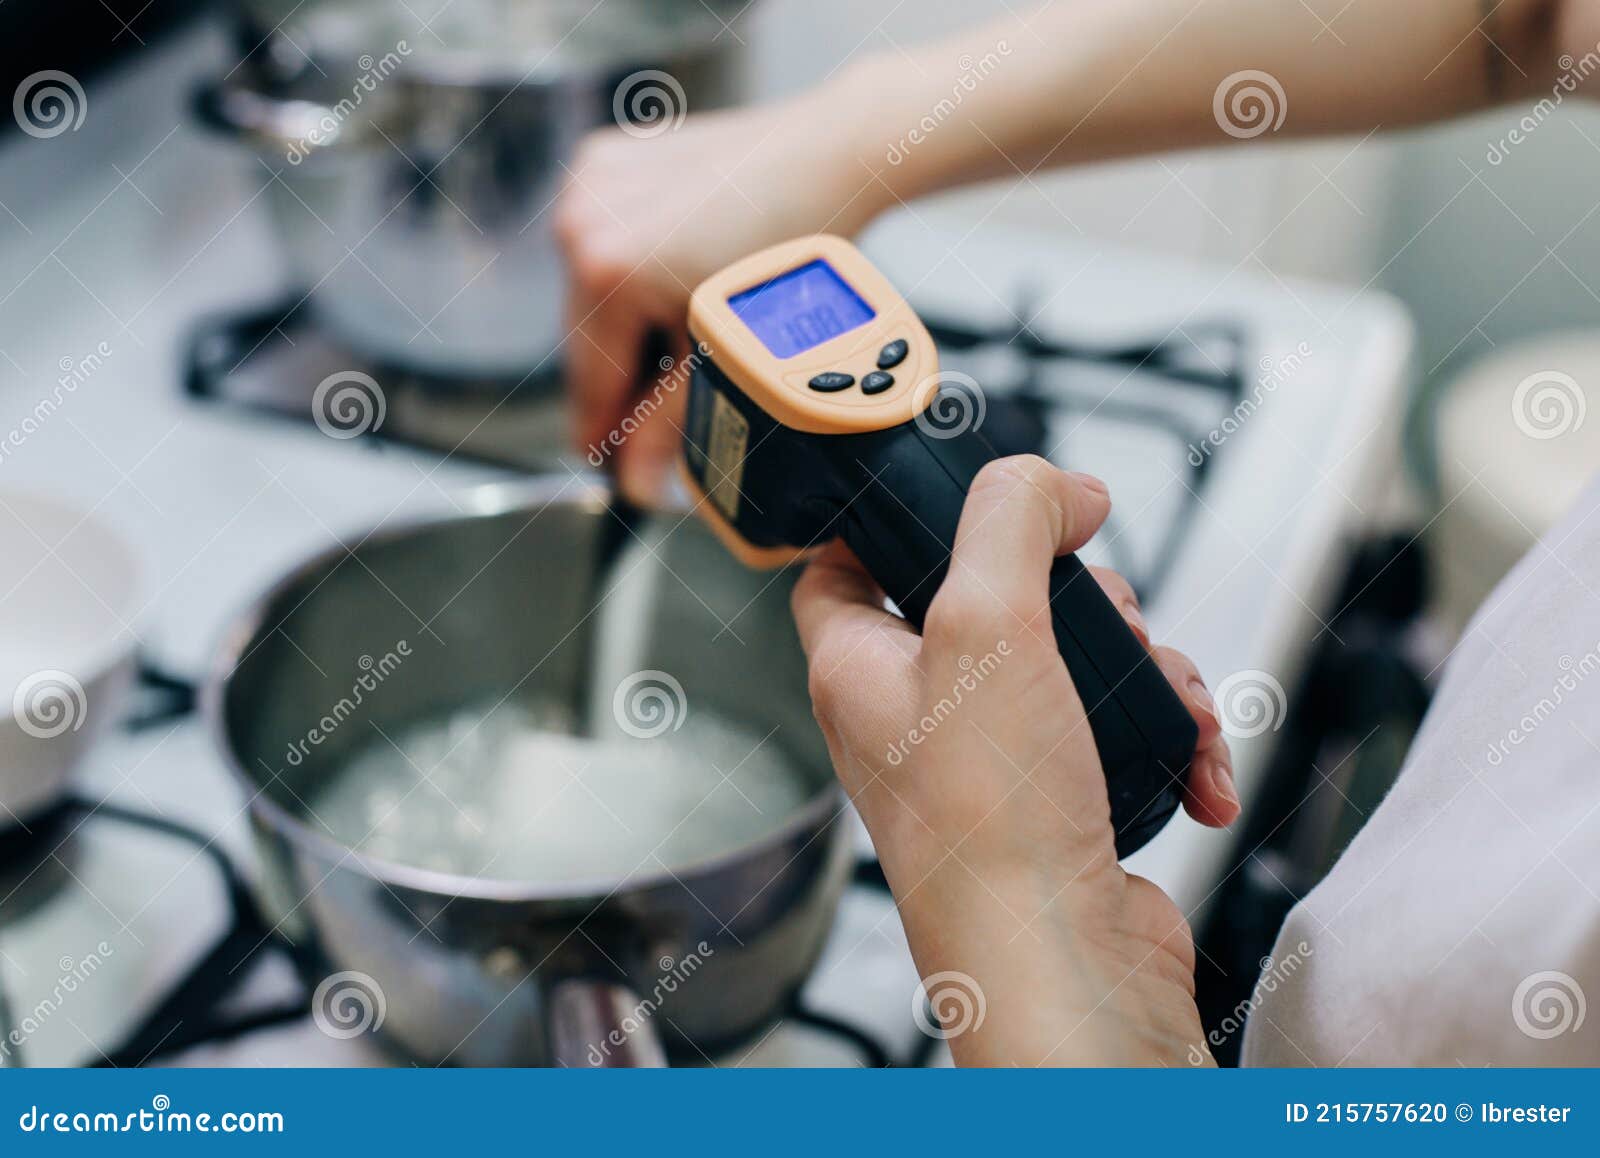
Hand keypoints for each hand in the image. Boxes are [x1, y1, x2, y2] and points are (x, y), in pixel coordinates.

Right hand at [554, 92, 883, 502]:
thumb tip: (639, 481)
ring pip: (591, 289)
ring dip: (624, 322)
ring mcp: (591, 182)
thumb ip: (674, 423)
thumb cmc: (792, 242)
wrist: (827, 158)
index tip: (606, 465)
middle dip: (620, 376)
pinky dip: (629, 268)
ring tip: (678, 338)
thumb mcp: (727, 351)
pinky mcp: (606, 160)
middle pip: (584, 335)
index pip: (588, 380)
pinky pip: (601, 238)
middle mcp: (584, 217)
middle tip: (654, 413)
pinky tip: (676, 279)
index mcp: (606, 268)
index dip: (600, 433)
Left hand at [791, 455, 1235, 1065]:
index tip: (971, 499)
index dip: (899, 520)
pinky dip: (1167, 733)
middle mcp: (915, 714)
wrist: (1065, 966)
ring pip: (1072, 661)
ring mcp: (988, 761)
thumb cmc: (992, 828)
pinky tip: (1192, 762)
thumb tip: (1055, 486)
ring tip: (1166, 701)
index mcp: (860, 669)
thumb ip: (1010, 521)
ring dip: (1143, 669)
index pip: (843, 564)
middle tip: (1103, 616)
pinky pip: (1118, 729)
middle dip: (1075, 597)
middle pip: (992, 600)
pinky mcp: (1058, 800)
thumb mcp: (987, 625)